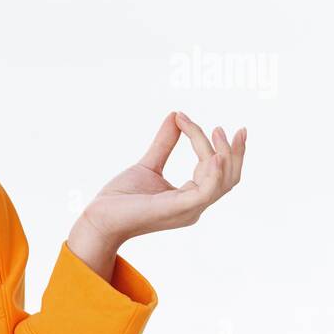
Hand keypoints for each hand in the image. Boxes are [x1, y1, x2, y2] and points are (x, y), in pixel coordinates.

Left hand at [80, 111, 245, 245]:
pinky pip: (206, 192)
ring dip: (222, 154)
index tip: (194, 120)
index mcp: (189, 198)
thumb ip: (164, 143)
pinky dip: (214, 174)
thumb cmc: (121, 198)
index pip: (215, 170)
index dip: (213, 146)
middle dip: (234, 153)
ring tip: (215, 131)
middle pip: (228, 177)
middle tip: (228, 128)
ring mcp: (187, 209)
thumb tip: (175, 115)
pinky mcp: (176, 209)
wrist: (98, 217)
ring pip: (221, 180)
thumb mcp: (148, 165)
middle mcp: (194, 206)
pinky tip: (213, 156)